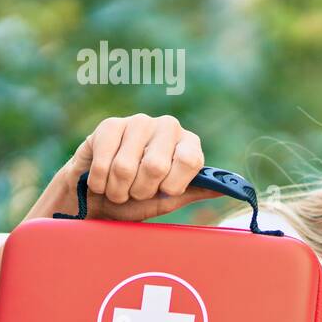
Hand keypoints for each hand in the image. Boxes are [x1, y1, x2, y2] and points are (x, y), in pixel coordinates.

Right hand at [23, 114, 223, 223]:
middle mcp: (168, 127)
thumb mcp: (169, 199)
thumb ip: (194, 191)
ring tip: (118, 188)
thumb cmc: (136, 198)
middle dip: (141, 190)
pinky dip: (100, 182)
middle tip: (136, 192)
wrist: (96, 197)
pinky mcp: (109, 125)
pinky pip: (104, 162)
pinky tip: (100, 181)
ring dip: (118, 189)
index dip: (173, 184)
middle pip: (156, 166)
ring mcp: (138, 122)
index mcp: (189, 144)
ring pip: (126, 167)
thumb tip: (225, 187)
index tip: (164, 191)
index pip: (190, 160)